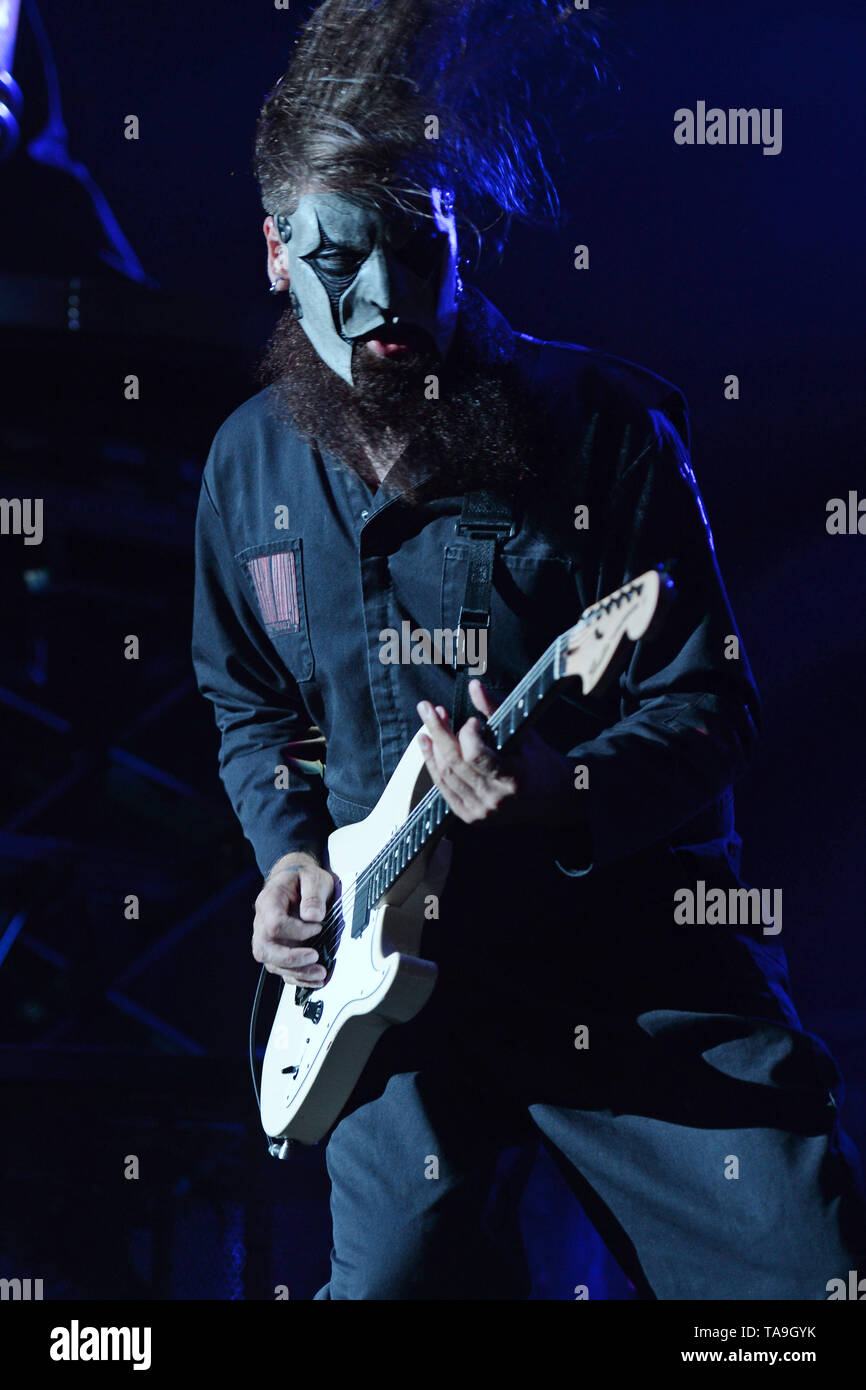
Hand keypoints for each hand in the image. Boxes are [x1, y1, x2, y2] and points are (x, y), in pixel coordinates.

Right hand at [252, 852, 336, 986]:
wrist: (298, 880)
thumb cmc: (303, 879)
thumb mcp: (313, 878)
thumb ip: (313, 895)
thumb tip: (313, 916)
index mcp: (269, 901)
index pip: (274, 924)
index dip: (297, 930)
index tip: (317, 927)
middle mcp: (263, 922)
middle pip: (264, 949)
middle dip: (290, 959)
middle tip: (315, 957)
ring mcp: (268, 938)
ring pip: (272, 964)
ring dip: (297, 972)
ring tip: (321, 972)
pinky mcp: (277, 949)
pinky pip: (281, 969)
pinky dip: (298, 978)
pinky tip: (315, 979)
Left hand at [416, 679, 574, 826]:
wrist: (552, 798)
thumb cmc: (538, 759)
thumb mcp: (523, 732)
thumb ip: (496, 709)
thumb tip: (474, 685)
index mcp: (514, 779)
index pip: (476, 755)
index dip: (467, 733)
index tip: (472, 720)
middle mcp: (495, 799)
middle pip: (454, 763)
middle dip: (437, 731)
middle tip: (426, 707)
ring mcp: (481, 812)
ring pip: (445, 775)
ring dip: (432, 746)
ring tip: (428, 722)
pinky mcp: (471, 817)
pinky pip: (443, 789)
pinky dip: (432, 765)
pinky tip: (427, 744)